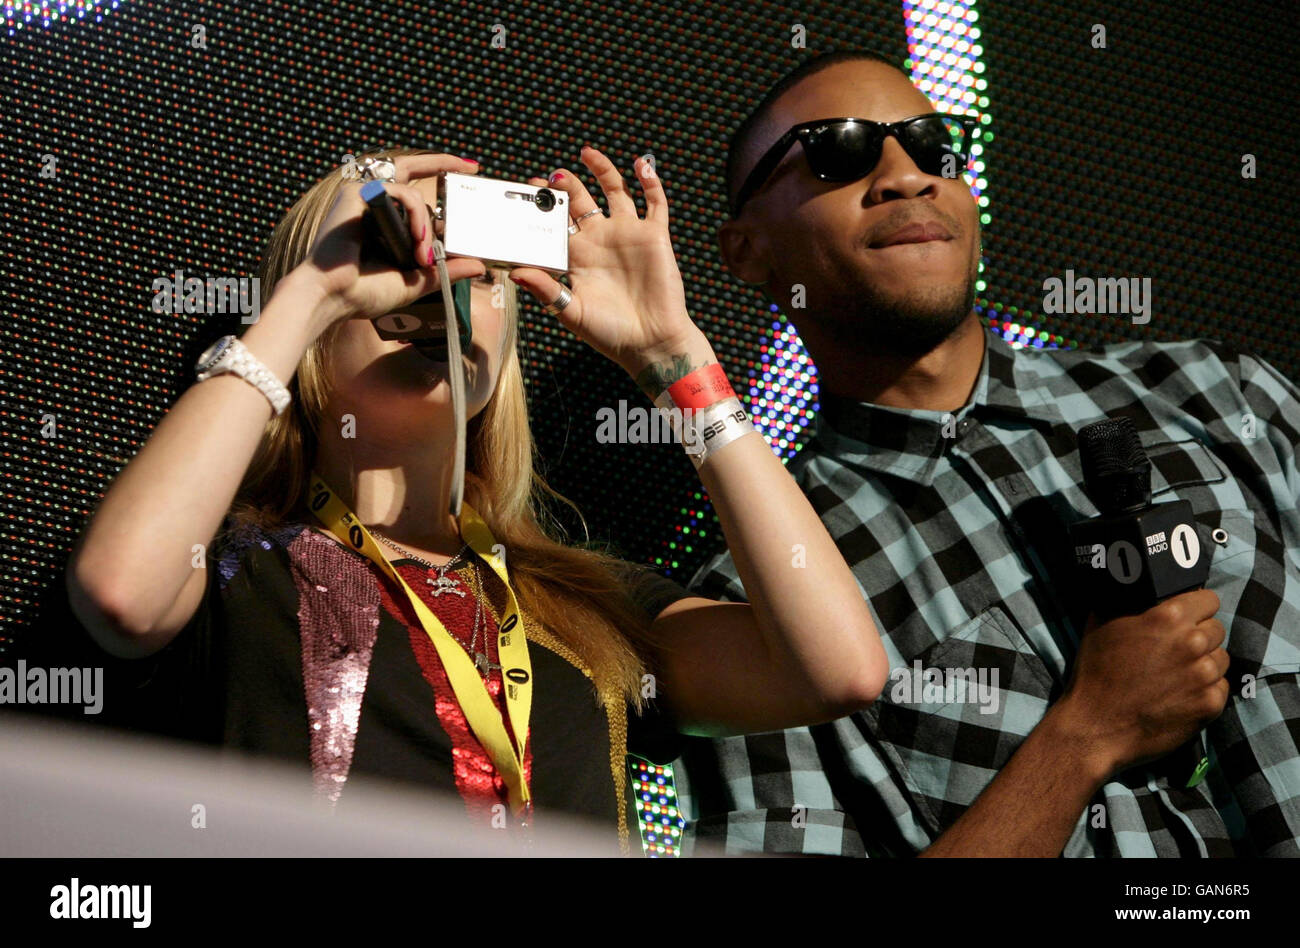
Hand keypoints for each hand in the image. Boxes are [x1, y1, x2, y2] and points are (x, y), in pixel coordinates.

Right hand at [288, 153, 486, 333]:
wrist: (332, 298)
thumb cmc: (365, 293)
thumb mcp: (417, 281)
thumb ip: (446, 270)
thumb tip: (480, 265)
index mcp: (384, 223)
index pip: (414, 193)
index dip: (438, 180)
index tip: (466, 174)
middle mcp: (373, 205)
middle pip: (409, 171)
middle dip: (440, 165)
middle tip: (471, 168)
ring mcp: (363, 198)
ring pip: (412, 193)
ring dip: (425, 223)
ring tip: (423, 253)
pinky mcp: (356, 194)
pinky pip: (400, 192)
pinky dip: (415, 214)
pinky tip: (417, 239)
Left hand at [507, 147, 702, 375]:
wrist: (650, 342)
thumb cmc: (608, 333)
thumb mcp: (570, 312)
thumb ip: (545, 289)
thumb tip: (514, 271)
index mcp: (577, 256)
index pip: (554, 222)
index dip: (542, 205)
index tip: (528, 190)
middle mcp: (600, 240)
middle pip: (580, 201)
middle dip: (565, 185)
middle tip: (551, 176)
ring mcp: (628, 235)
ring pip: (615, 192)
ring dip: (603, 170)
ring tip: (586, 153)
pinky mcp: (654, 236)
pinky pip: (654, 203)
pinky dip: (649, 182)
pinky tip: (639, 165)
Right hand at [1053, 588, 1229, 780]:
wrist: (1096, 726)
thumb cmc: (1096, 673)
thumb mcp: (1101, 624)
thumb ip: (1127, 601)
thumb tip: (1135, 584)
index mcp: (1168, 617)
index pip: (1208, 599)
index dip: (1195, 607)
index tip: (1185, 618)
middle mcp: (1192, 642)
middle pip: (1217, 629)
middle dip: (1199, 636)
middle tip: (1175, 650)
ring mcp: (1204, 676)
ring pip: (1221, 658)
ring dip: (1204, 663)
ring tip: (1177, 674)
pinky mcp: (1210, 705)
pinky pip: (1220, 688)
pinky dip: (1205, 690)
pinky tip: (1180, 695)